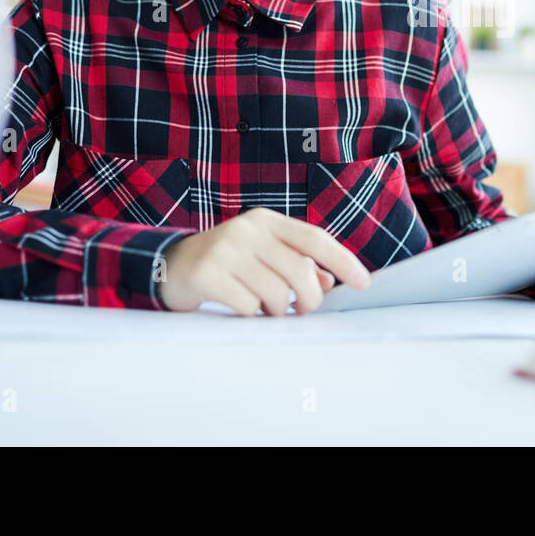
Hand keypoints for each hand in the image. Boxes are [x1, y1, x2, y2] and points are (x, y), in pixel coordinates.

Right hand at [158, 207, 370, 315]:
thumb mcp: (263, 254)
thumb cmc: (228, 262)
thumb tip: (329, 282)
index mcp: (266, 221)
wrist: (171, 265)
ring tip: (268, 309)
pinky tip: (245, 310)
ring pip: (276, 292)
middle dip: (310, 299)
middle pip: (299, 270)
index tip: (363, 283)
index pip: (314, 239)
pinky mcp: (207, 274)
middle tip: (304, 311)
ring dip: (279, 311)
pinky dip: (253, 315)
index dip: (343, 261)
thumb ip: (296, 264)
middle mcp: (247, 230)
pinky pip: (248, 306)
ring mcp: (225, 250)